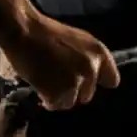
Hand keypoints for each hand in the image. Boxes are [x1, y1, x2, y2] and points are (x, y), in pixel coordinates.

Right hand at [0, 11, 119, 110]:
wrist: (24, 31)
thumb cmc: (45, 33)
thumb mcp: (77, 41)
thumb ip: (86, 58)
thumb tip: (88, 77)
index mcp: (99, 52)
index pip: (112, 80)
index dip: (97, 83)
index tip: (85, 84)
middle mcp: (91, 68)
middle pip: (88, 95)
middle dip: (73, 91)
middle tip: (56, 80)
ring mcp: (76, 81)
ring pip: (71, 102)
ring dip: (59, 97)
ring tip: (46, 82)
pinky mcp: (58, 92)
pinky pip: (55, 105)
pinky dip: (46, 100)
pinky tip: (39, 86)